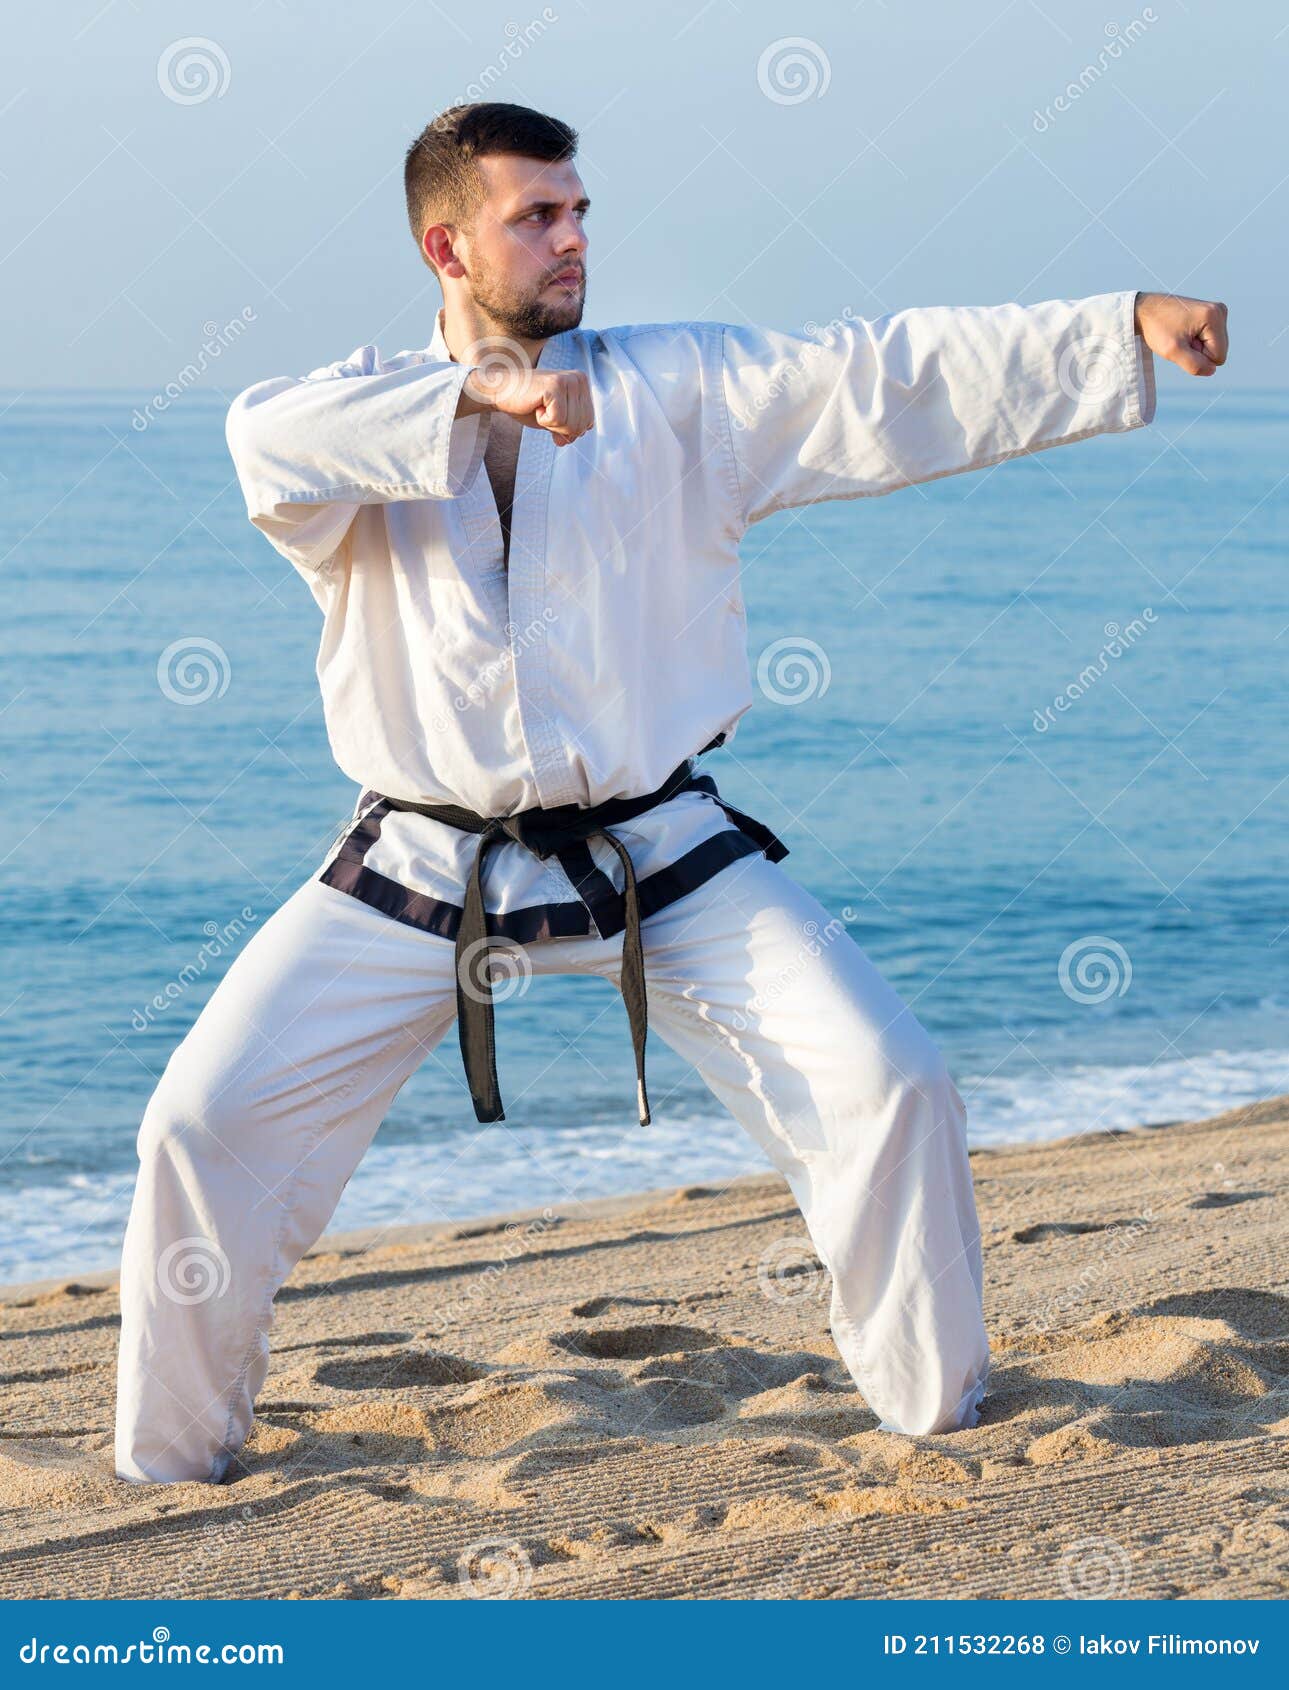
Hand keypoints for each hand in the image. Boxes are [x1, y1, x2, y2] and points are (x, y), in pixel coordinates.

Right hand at [462, 366, 593, 445]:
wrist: (500, 391)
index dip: (567, 429)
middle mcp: (579, 379)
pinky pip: (558, 420)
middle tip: (543, 410)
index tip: (550, 414)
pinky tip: (535, 405)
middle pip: (581, 425)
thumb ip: (569, 428)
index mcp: (582, 384)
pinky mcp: (555, 386)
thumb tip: (571, 439)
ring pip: (571, 425)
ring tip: (539, 406)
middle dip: (560, 428)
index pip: (588, 423)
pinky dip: (543, 420)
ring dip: (551, 423)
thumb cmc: (526, 403)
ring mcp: (568, 381)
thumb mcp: (554, 418)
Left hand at [1133, 292, 1228, 376]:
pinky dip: (1197, 340)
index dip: (1199, 358)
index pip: (1218, 357)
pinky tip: (1185, 331)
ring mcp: (1218, 311)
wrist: (1147, 310)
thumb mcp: (1172, 351)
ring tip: (1182, 334)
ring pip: (1215, 346)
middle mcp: (1220, 311)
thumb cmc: (1157, 328)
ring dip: (1197, 346)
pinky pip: (1211, 339)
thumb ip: (1194, 365)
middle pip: (1219, 351)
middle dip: (1199, 352)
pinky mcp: (1213, 314)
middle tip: (1181, 339)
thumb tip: (1212, 370)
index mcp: (1214, 317)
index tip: (1183, 343)